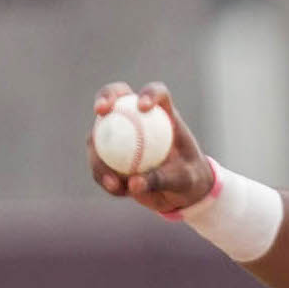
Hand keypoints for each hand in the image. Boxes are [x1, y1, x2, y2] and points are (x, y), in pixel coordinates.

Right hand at [86, 82, 214, 214]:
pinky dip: (104, 174)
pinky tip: (114, 189)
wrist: (181, 194)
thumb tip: (133, 182)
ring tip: (112, 181)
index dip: (149, 93)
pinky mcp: (109, 152)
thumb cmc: (189, 180)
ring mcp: (120, 132)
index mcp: (164, 115)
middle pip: (117, 97)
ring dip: (99, 152)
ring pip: (100, 132)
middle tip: (100, 110)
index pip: (157, 94)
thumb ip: (161, 179)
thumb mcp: (183, 182)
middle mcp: (138, 118)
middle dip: (105, 96)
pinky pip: (100, 160)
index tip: (143, 107)